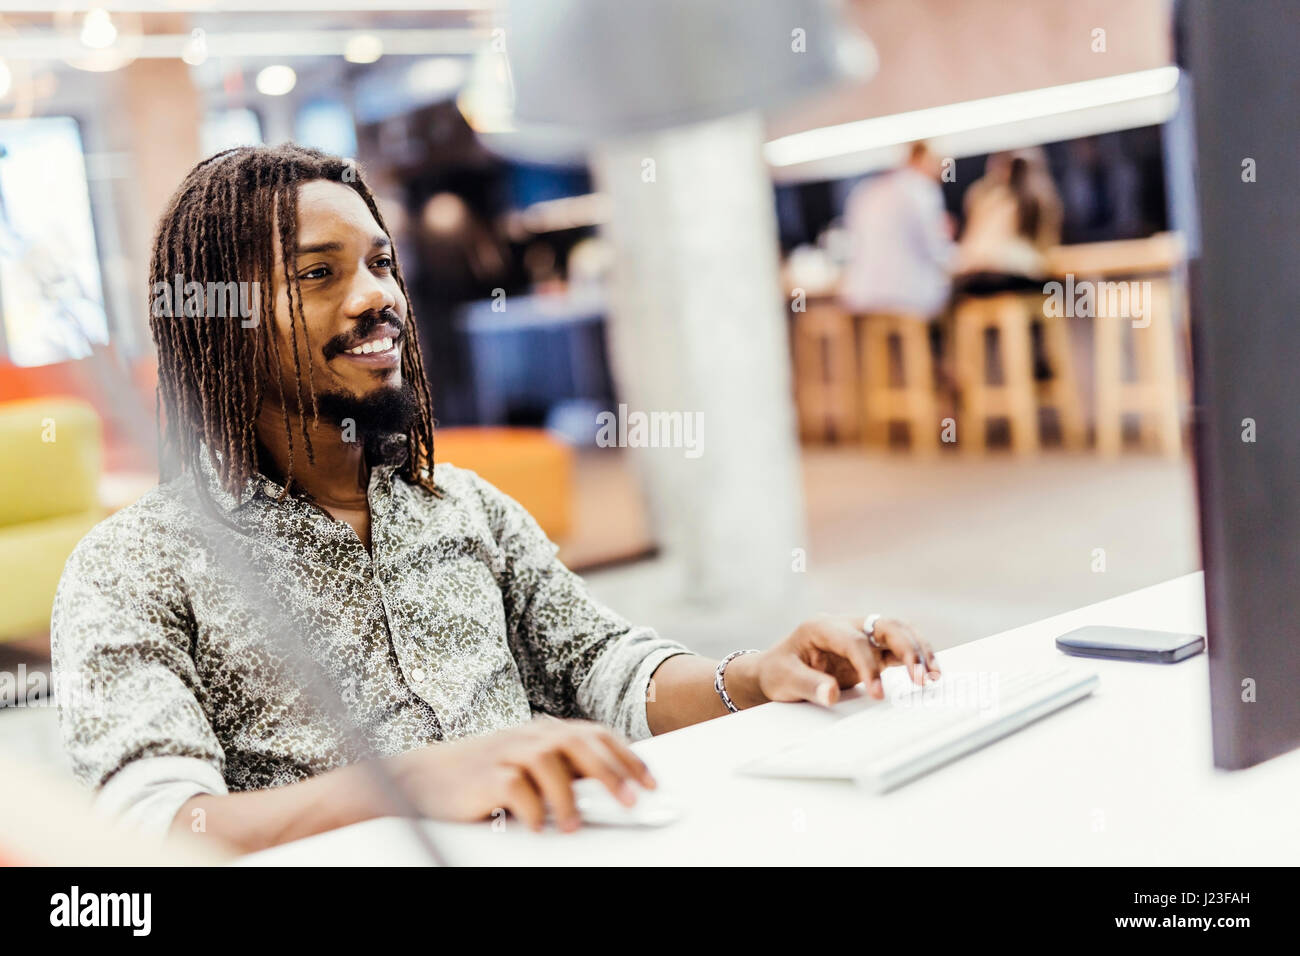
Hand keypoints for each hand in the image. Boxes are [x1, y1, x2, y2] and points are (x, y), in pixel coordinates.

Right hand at [388, 719, 655, 833]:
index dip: (627, 758)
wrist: (427, 777)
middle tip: (630, 802)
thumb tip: (615, 789)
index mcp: (547, 731)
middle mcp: (531, 736)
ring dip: (568, 798)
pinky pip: (516, 788)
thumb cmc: (487, 774)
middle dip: (610, 773)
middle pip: (579, 743)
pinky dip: (531, 810)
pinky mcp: (487, 776)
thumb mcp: (530, 765)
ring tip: (575, 826)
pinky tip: (537, 827)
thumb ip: (566, 770)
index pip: (596, 736)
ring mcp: (508, 752)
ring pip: (550, 763)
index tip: (651, 784)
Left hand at [730, 614, 939, 707]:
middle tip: (921, 678)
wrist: (775, 669)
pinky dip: (916, 657)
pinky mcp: (870, 648)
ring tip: (934, 676)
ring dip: (919, 650)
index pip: (854, 641)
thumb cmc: (778, 672)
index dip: (869, 666)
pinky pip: (898, 647)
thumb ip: (808, 685)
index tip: (878, 693)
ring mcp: (860, 634)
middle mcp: (845, 625)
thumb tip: (831, 694)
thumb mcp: (784, 679)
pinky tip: (930, 673)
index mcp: (822, 626)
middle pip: (884, 625)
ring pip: (898, 632)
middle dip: (907, 649)